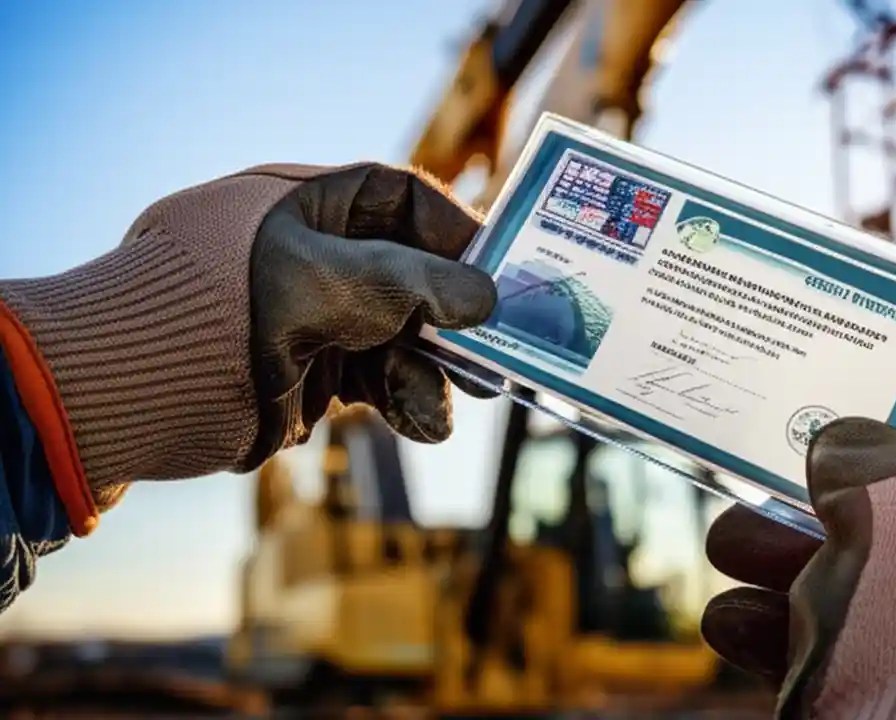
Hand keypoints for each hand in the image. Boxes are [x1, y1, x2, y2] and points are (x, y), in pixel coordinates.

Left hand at [0, 163, 497, 514]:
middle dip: (455, 318)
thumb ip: (417, 284)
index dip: (455, 228)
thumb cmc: (224, 309)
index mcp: (307, 206)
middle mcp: (314, 257)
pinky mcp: (310, 373)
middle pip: (412, 275)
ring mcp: (312, 317)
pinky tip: (423, 424)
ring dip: (431, 373)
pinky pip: (378, 380)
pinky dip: (406, 402)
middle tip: (498, 352)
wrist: (135, 392)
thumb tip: (487, 297)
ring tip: (446, 405)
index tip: (499, 266)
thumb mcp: (334, 282)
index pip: (399, 199)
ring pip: (401, 337)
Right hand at [700, 418, 895, 719]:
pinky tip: (727, 623)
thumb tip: (849, 438)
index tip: (842, 447)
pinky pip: (829, 664)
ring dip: (776, 574)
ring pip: (849, 607)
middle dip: (807, 522)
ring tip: (723, 550)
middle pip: (892, 551)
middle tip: (758, 499)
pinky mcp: (884, 715)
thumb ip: (872, 470)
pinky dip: (776, 639)